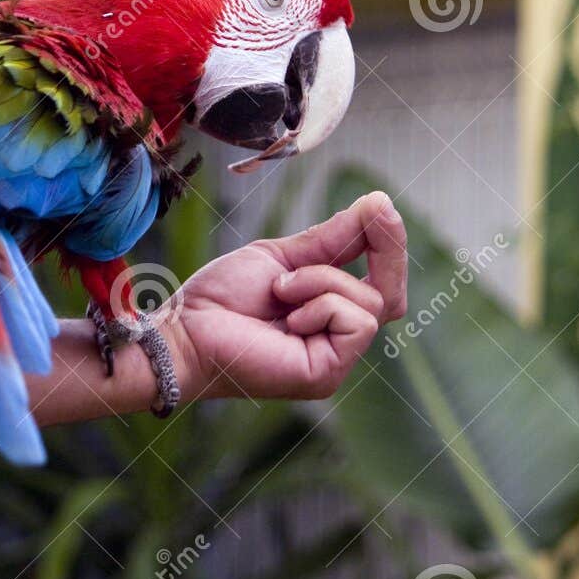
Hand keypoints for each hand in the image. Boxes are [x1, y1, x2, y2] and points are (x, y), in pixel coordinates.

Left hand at [163, 192, 408, 401]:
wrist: (186, 328)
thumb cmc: (224, 297)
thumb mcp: (284, 257)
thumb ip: (332, 240)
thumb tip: (379, 206)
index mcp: (329, 312)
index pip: (382, 280)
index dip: (389, 242)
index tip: (379, 204)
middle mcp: (337, 338)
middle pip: (392, 292)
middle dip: (388, 248)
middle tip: (375, 210)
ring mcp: (335, 359)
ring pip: (372, 301)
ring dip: (324, 279)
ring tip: (282, 288)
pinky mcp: (328, 373)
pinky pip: (358, 322)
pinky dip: (324, 303)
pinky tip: (289, 315)